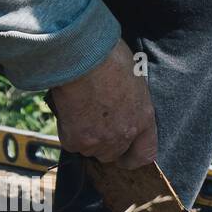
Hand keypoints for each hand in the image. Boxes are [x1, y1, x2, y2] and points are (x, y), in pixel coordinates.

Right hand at [50, 40, 156, 168]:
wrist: (80, 55)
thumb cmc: (108, 56)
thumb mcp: (132, 77)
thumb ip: (130, 100)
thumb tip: (121, 102)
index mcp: (144, 119)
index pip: (145, 154)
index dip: (132, 156)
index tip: (124, 154)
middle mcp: (125, 135)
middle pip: (113, 154)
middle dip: (103, 143)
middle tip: (94, 122)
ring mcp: (101, 140)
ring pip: (90, 150)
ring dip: (85, 137)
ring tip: (80, 112)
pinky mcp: (77, 140)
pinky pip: (70, 142)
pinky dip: (67, 130)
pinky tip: (68, 110)